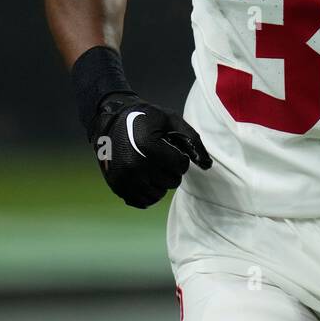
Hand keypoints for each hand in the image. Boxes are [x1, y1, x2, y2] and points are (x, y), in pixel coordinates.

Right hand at [86, 93, 211, 207]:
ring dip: (161, 183)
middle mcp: (135, 165)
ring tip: (153, 166)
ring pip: (159, 194)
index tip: (171, 148)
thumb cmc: (145, 118)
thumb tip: (208, 165)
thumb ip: (193, 140)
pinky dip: (149, 193)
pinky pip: (142, 202)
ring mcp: (124, 178)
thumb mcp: (171, 120)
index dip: (181, 157)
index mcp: (148, 147)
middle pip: (172, 182)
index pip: (181, 166)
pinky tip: (146, 179)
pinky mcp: (117, 186)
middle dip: (172, 170)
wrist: (111, 120)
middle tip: (161, 156)